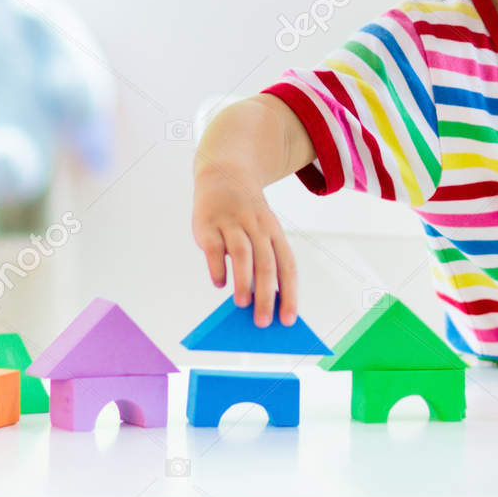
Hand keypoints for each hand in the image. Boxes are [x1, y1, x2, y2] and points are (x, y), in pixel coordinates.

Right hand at [191, 165, 298, 326]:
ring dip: (243, 281)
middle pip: (266, 264)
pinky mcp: (208, 223)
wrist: (224, 174)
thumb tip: (256, 304)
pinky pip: (214, 248)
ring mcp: (232, 223)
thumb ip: (259, 262)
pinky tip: (219, 283)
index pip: (287, 266)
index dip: (289, 294)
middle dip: (266, 295)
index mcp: (274, 232)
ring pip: (243, 254)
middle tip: (263, 322)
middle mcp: (256, 227)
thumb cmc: (244, 216)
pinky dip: (218, 268)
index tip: (288, 320)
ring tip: (242, 304)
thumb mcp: (259, 231)